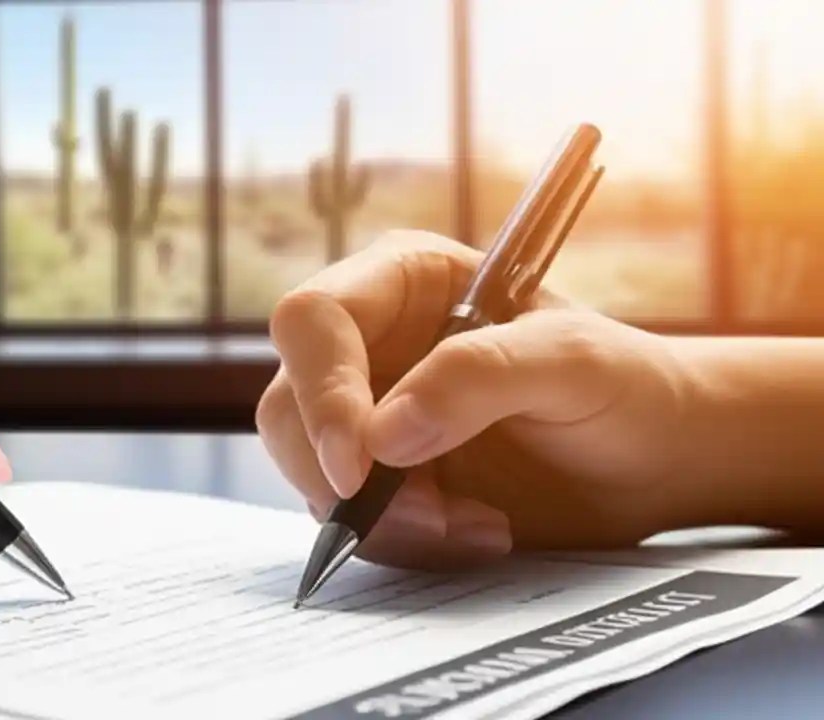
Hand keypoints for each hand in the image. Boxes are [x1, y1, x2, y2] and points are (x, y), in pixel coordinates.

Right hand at [256, 231, 695, 568]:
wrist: (655, 460)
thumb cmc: (625, 386)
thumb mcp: (572, 363)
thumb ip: (477, 377)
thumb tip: (383, 434)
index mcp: (403, 282)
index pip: (314, 320)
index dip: (323, 391)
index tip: (361, 465)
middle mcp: (370, 344)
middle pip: (289, 403)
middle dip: (344, 474)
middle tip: (428, 513)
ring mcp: (369, 415)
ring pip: (309, 471)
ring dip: (383, 517)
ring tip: (475, 522)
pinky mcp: (381, 478)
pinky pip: (351, 519)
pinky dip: (405, 540)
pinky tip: (478, 529)